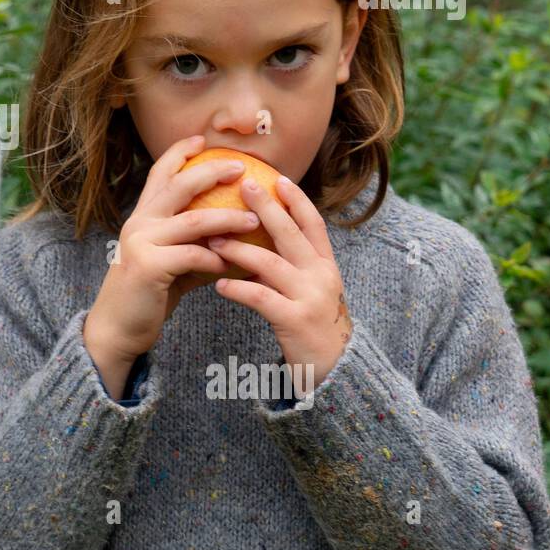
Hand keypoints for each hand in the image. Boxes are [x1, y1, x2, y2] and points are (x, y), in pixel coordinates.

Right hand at [85, 134, 263, 367]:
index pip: (160, 174)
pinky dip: (217, 258)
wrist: (119, 327)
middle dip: (211, 172)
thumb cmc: (150, 293)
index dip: (180, 153)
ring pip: (193, 221)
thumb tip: (237, 230)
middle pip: (178, 186)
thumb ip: (196, 242)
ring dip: (228, 219)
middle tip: (242, 168)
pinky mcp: (148, 267)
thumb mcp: (173, 260)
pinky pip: (193, 256)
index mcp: (143, 217)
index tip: (203, 140)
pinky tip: (234, 263)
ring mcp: (141, 243)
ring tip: (255, 220)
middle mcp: (139, 223)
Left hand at [206, 174, 352, 393]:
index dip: (296, 200)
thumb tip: (259, 239)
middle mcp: (321, 276)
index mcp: (326, 266)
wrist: (335, 372)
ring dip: (239, 248)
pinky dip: (238, 289)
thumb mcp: (309, 291)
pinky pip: (261, 298)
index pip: (313, 224)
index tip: (278, 178)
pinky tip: (219, 284)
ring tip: (214, 240)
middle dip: (267, 208)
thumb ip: (291, 266)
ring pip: (270, 263)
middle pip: (291, 234)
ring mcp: (310, 298)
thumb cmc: (312, 326)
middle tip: (243, 187)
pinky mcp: (295, 321)